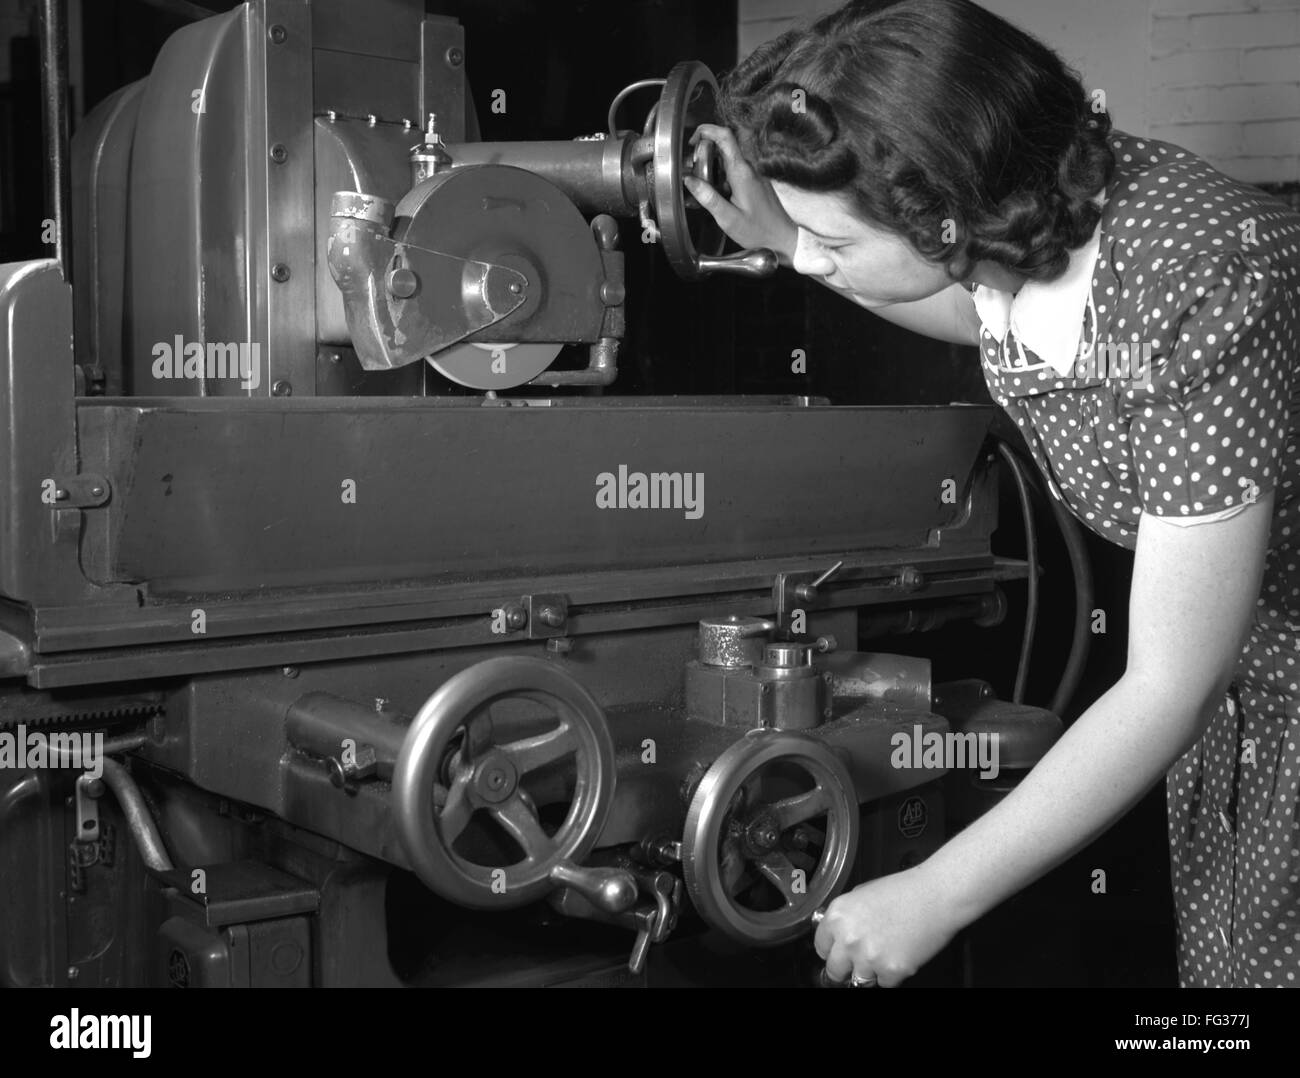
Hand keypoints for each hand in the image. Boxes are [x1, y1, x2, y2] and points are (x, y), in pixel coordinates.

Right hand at [684, 123, 797, 264]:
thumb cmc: (758, 231)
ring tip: (703, 183)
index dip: (706, 131)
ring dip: (713, 165)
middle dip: (706, 150)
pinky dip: (721, 175)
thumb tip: (689, 180)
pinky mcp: (754, 182)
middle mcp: (749, 168)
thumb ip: (708, 198)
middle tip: (695, 167)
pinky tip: (716, 193)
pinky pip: (734, 170)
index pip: (725, 136)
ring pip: (729, 158)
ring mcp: (753, 174)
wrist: (782, 237)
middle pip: (725, 144)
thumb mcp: (728, 218)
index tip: (693, 141)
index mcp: (742, 173)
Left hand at [814, 864, 964, 986]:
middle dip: (846, 967)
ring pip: (859, 980)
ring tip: (886, 952)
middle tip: (861, 960)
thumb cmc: (903, 891)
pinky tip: (901, 953)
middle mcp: (848, 938)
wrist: (936, 895)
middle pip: (834, 971)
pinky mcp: (891, 971)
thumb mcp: (862, 894)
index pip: (821, 947)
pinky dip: (892, 974)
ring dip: (870, 971)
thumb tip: (835, 933)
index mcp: (837, 915)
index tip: (839, 951)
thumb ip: (845, 916)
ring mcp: (869, 957)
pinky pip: (885, 983)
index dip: (832, 949)